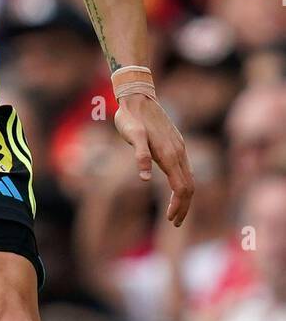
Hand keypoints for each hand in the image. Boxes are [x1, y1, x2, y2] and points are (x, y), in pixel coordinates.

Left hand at [113, 94, 194, 226]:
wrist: (138, 98)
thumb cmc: (130, 118)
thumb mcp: (131, 135)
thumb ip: (139, 155)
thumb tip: (144, 179)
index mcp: (169, 154)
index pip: (181, 188)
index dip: (178, 205)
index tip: (169, 219)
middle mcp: (179, 152)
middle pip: (189, 187)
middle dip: (184, 207)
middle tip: (173, 222)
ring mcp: (180, 148)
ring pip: (189, 179)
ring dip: (185, 198)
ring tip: (174, 212)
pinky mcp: (177, 144)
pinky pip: (186, 170)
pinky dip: (183, 185)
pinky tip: (175, 190)